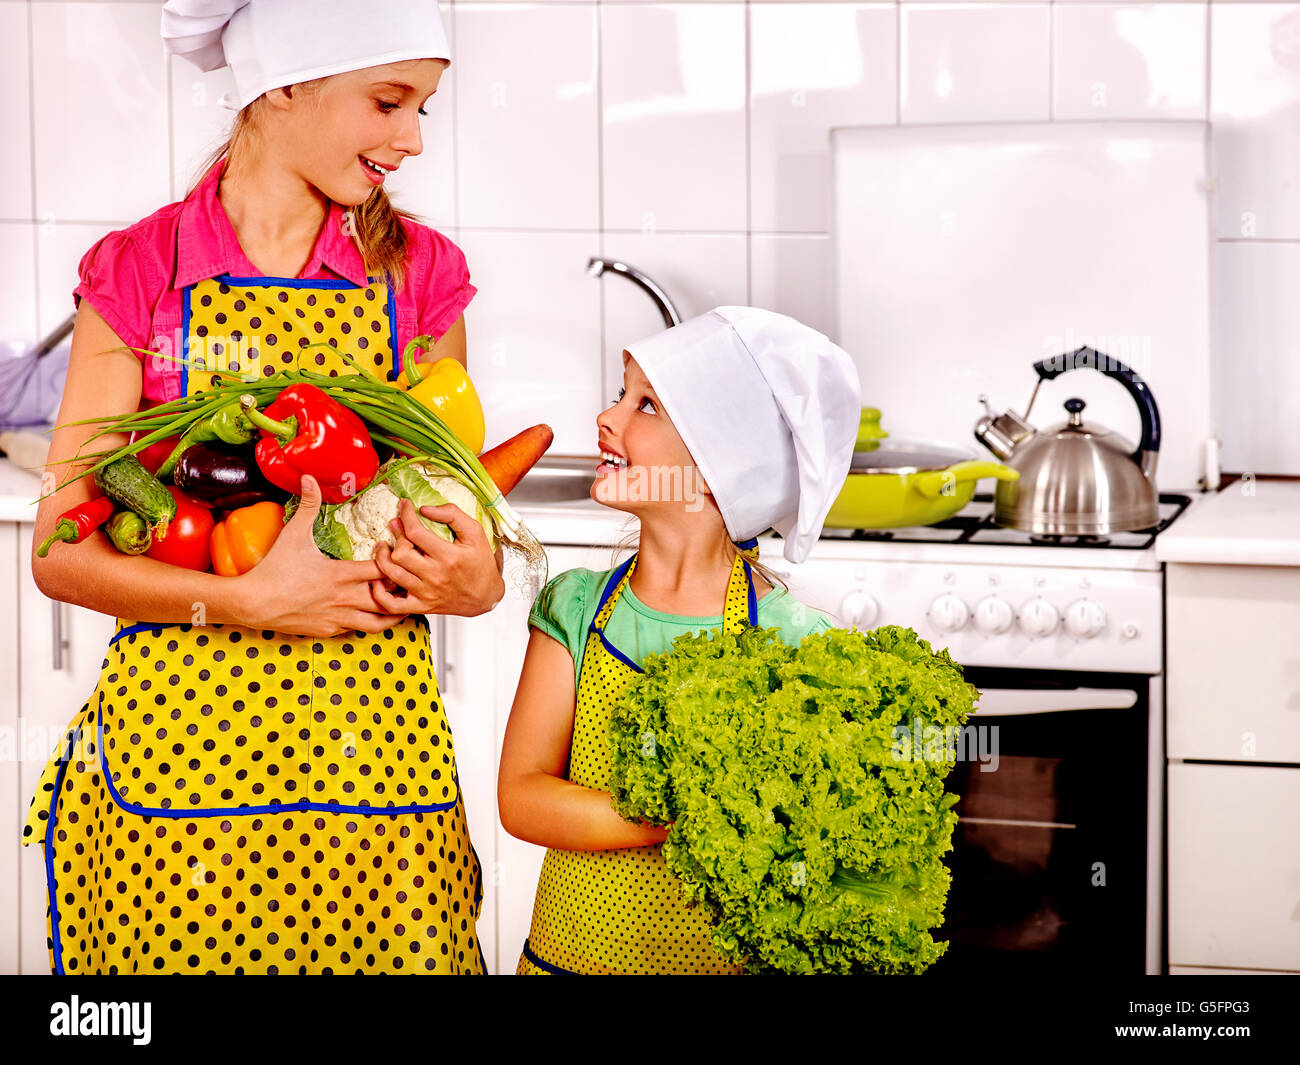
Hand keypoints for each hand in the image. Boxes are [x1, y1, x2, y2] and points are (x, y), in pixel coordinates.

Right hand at [231, 475, 407, 636]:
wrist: (253, 603)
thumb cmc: (274, 569)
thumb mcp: (293, 534)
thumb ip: (307, 505)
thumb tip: (310, 478)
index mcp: (343, 574)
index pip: (385, 568)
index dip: (395, 561)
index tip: (395, 552)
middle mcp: (346, 598)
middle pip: (390, 597)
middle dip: (400, 588)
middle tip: (405, 578)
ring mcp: (339, 617)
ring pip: (380, 622)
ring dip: (391, 611)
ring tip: (398, 602)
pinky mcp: (330, 631)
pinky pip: (359, 630)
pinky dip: (368, 622)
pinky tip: (368, 612)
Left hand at [370, 499, 505, 617]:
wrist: (486, 596)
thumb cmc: (481, 564)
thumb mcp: (476, 533)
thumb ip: (453, 515)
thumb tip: (425, 509)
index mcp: (449, 556)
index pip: (416, 532)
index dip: (406, 515)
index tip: (404, 506)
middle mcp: (435, 576)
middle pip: (400, 553)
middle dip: (395, 535)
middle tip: (395, 525)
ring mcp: (426, 593)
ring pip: (392, 573)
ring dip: (382, 557)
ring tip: (383, 547)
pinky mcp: (421, 606)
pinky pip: (392, 605)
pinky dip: (379, 594)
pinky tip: (379, 580)